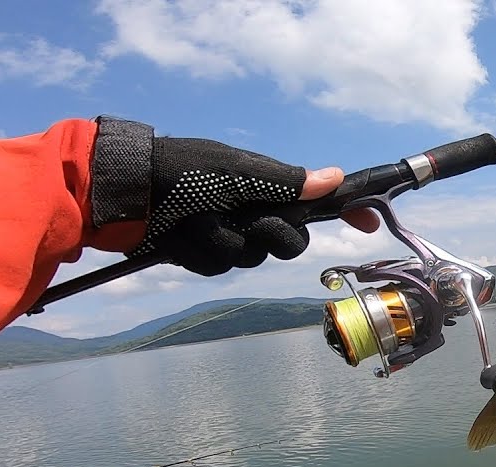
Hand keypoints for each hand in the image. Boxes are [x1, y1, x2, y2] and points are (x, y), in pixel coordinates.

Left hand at [90, 117, 379, 275]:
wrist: (125, 194)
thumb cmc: (182, 172)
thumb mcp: (236, 173)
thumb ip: (286, 181)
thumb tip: (336, 176)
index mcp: (267, 187)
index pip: (318, 201)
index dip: (346, 210)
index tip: (370, 220)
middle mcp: (253, 211)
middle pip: (289, 241)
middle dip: (265, 232)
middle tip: (239, 215)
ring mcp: (228, 234)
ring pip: (250, 258)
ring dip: (222, 241)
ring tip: (193, 220)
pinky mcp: (203, 254)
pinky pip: (218, 267)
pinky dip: (199, 252)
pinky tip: (179, 236)